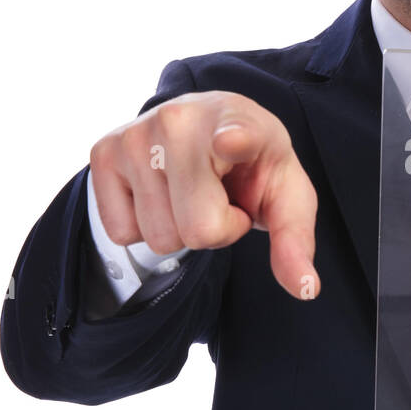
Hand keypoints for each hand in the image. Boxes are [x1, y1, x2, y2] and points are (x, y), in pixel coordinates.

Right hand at [89, 90, 319, 299]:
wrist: (213, 126)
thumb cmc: (252, 166)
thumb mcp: (286, 197)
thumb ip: (295, 241)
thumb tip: (306, 289)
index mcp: (241, 122)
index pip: (235, 133)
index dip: (233, 141)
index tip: (230, 141)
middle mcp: (182, 120)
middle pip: (198, 230)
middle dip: (215, 231)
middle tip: (220, 199)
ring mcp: (136, 134)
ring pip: (159, 237)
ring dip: (179, 228)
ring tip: (193, 192)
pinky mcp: (104, 152)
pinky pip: (122, 232)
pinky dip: (145, 227)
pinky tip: (162, 193)